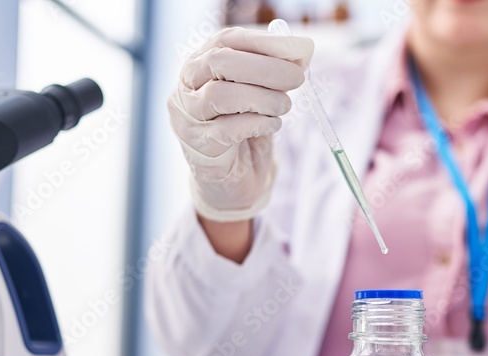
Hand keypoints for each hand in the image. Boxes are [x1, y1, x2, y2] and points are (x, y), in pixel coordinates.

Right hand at [168, 27, 313, 222]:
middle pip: (219, 62)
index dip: (261, 42)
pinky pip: (227, 130)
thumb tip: (301, 53)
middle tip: (296, 78)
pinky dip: (257, 123)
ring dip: (263, 98)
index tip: (295, 49)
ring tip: (284, 106)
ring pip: (221, 94)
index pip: (224, 41)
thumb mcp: (261, 97)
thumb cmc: (244, 134)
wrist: (231, 183)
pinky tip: (272, 125)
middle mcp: (185, 88)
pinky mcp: (198, 148)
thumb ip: (274, 74)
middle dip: (265, 67)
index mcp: (199, 67)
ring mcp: (187, 119)